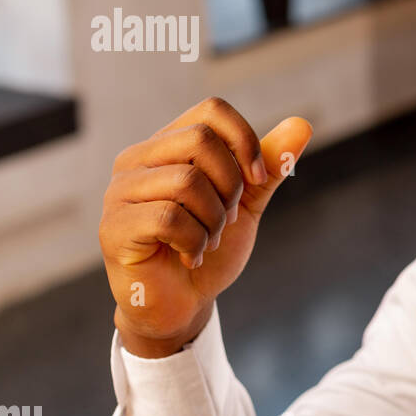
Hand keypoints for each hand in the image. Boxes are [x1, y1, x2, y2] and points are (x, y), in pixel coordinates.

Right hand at [99, 97, 312, 357]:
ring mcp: (118, 192)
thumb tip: (303, 125)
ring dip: (214, 221)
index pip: (212, 111)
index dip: (246, 141)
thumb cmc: (209, 248)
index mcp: (166, 146)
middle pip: (202, 139)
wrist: (183, 304)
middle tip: (227, 220)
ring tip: (206, 242)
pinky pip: (169, 218)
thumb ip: (269, 166)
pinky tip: (190, 258)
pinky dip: (195, 243)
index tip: (258, 181)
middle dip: (231, 186)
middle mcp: (136, 160)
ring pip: (188, 182)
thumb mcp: (247, 203)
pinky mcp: (113, 227)